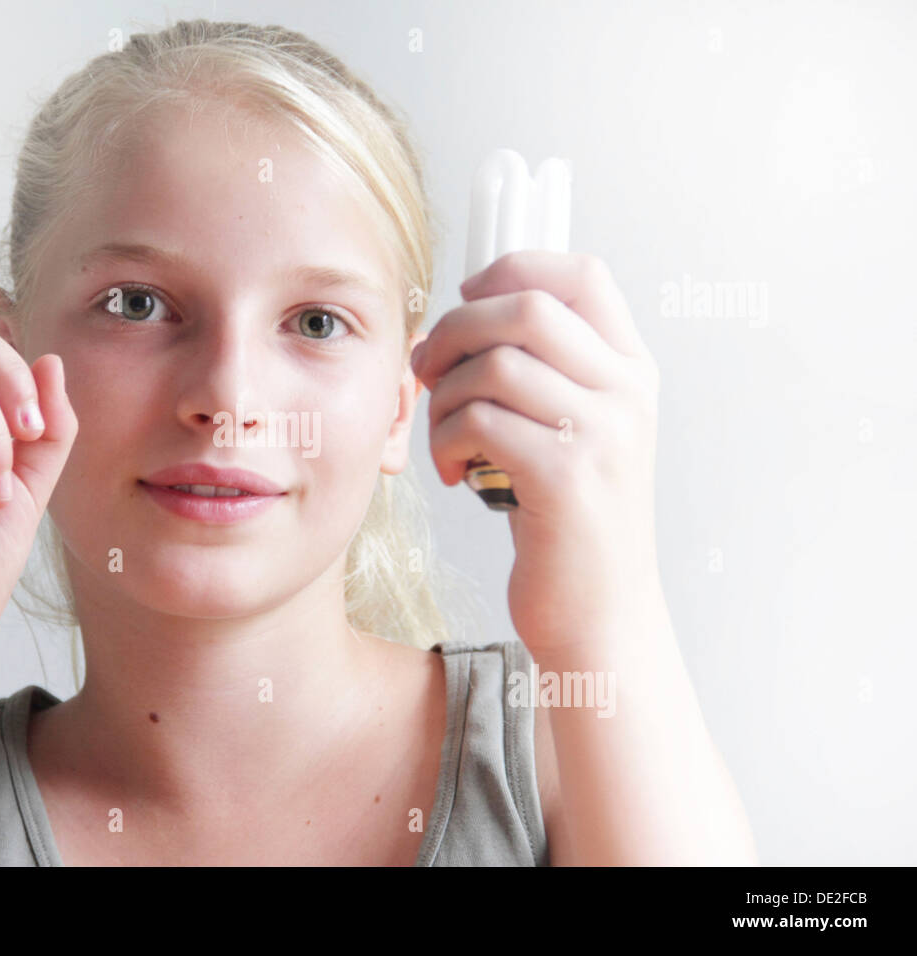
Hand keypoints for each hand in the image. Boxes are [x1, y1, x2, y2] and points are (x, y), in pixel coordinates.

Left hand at [411, 251, 662, 656]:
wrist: (602, 616)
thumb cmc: (569, 524)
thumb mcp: (577, 434)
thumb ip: (546, 373)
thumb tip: (467, 312)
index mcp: (632, 372)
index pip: (582, 275)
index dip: (511, 269)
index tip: (466, 301)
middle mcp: (627, 394)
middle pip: (526, 307)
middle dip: (455, 329)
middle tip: (426, 369)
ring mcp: (602, 434)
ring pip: (495, 364)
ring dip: (444, 395)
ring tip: (441, 435)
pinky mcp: (565, 478)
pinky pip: (478, 421)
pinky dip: (444, 440)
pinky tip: (450, 471)